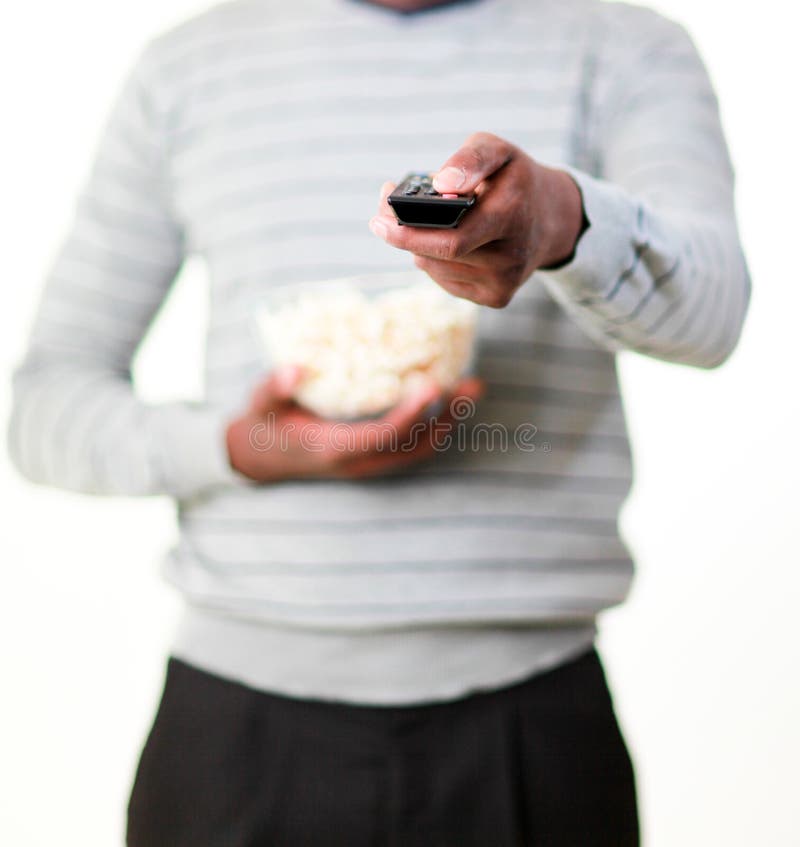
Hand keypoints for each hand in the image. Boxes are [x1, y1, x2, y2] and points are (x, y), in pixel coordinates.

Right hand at [225, 365, 483, 481]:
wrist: (262, 459)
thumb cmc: (264, 426)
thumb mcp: (260, 405)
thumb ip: (274, 387)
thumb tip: (294, 369)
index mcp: (333, 449)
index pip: (382, 436)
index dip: (411, 415)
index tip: (433, 386)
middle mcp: (358, 462)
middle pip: (414, 446)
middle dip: (447, 418)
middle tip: (473, 385)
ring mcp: (370, 464)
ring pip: (420, 451)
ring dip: (449, 422)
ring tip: (472, 390)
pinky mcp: (375, 458)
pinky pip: (414, 448)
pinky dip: (437, 427)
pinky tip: (450, 402)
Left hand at [369, 132, 584, 307]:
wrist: (551, 218)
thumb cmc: (514, 179)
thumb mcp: (498, 151)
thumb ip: (470, 158)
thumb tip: (442, 184)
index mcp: (511, 215)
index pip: (451, 238)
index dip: (409, 232)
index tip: (379, 220)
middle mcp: (510, 257)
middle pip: (437, 257)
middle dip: (403, 238)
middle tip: (381, 220)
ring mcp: (503, 283)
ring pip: (435, 269)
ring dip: (418, 247)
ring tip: (419, 223)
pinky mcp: (496, 298)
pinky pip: (446, 281)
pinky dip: (435, 261)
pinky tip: (443, 243)